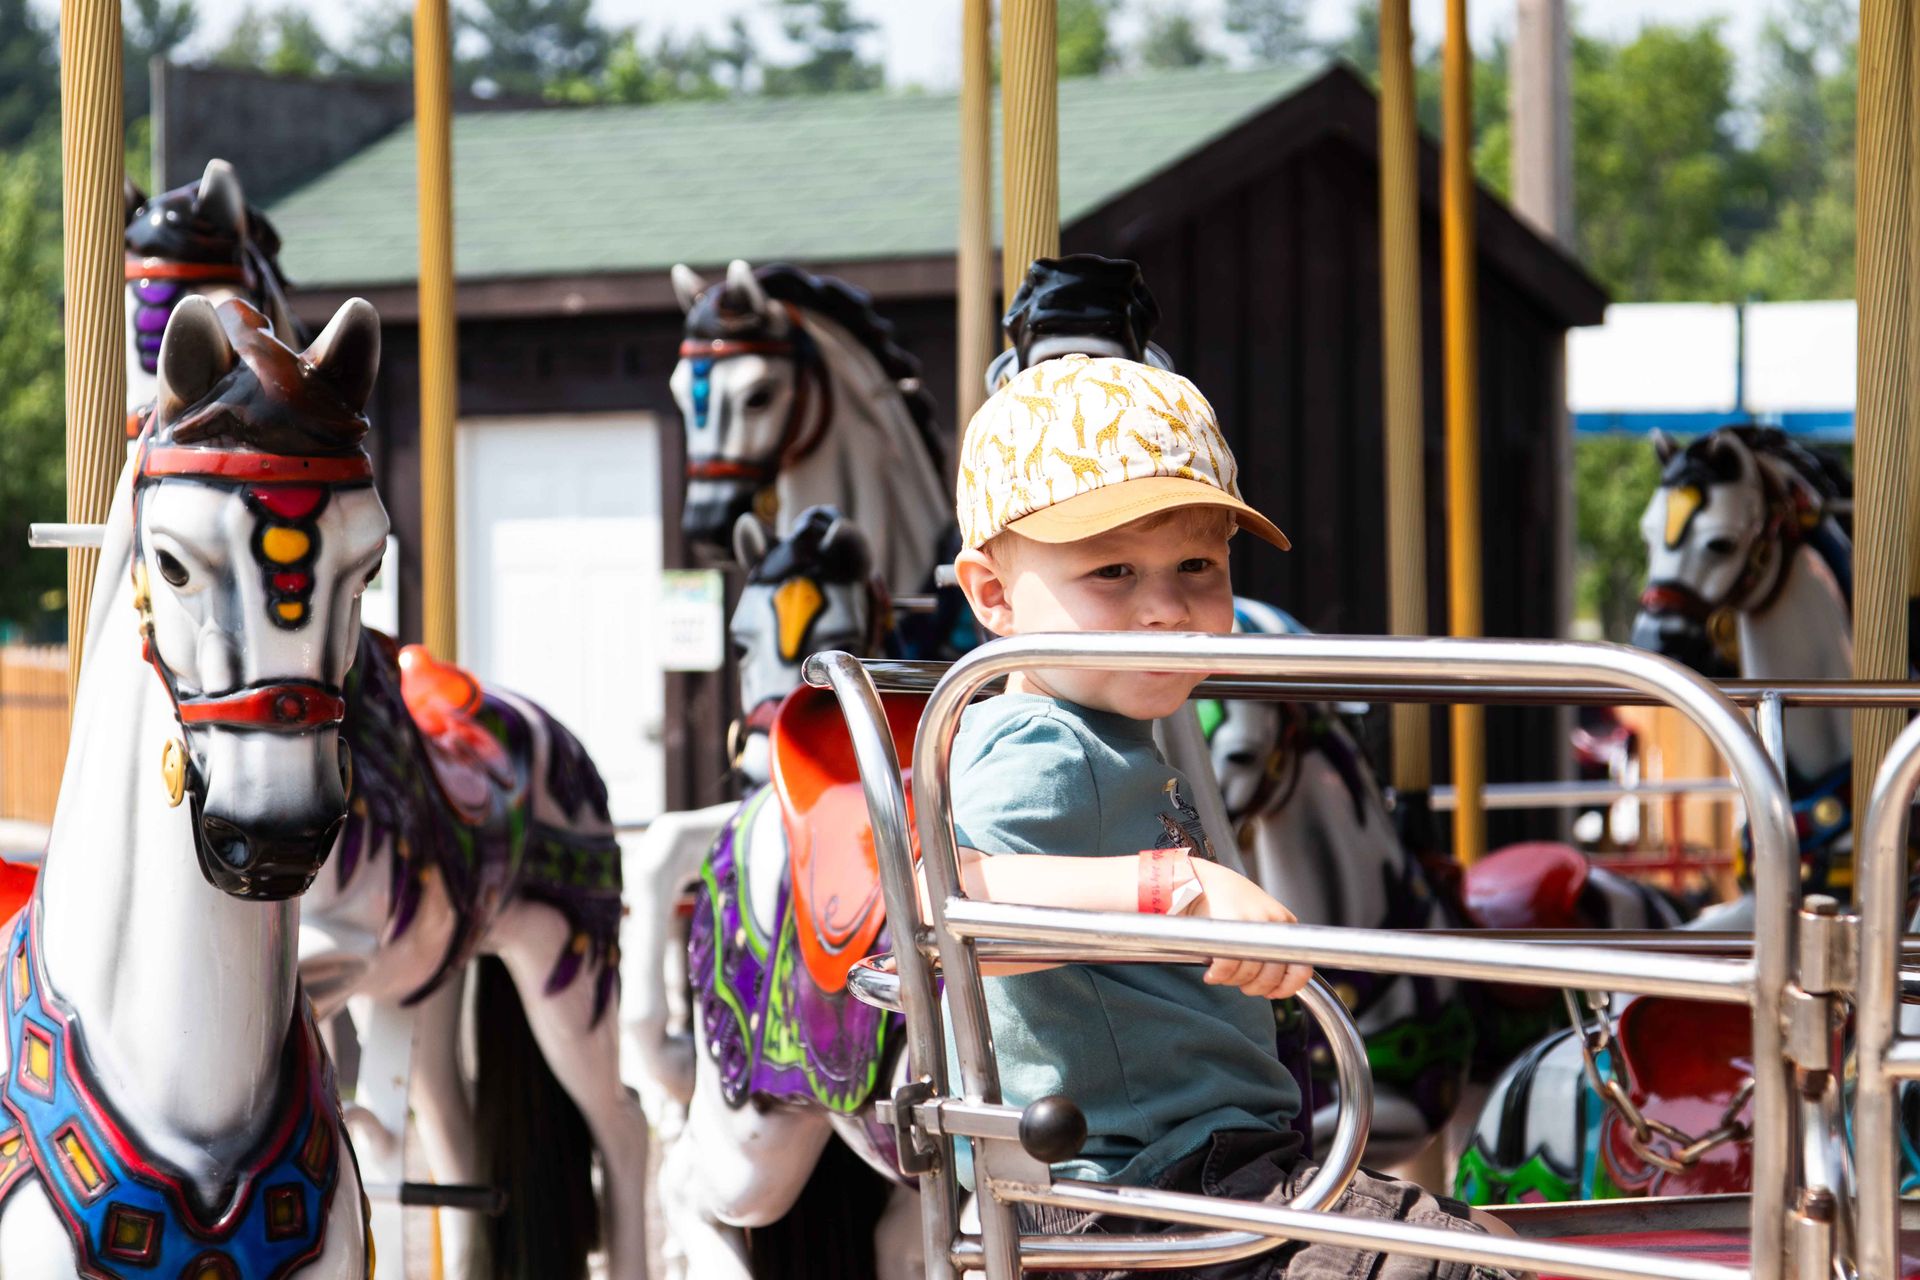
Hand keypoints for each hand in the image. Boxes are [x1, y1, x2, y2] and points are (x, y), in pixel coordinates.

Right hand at [1190, 859, 1313, 999]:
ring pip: (1249, 972)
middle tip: (1238, 983)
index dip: (1287, 987)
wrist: (1200, 879)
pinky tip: (1212, 974)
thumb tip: (1273, 984)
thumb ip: (1269, 946)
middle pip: (1271, 975)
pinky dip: (1218, 975)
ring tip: (1221, 974)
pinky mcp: (1231, 922)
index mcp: (1284, 924)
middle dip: (1253, 987)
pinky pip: (1228, 964)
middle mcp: (1274, 923)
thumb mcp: (1259, 920)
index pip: (1301, 968)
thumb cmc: (1227, 902)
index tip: (1272, 993)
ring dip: (1232, 981)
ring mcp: (1254, 921)